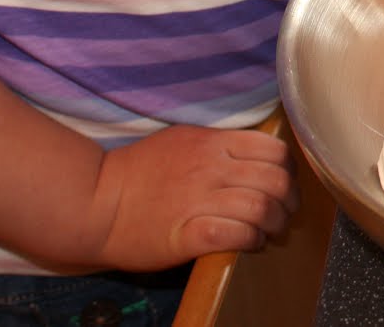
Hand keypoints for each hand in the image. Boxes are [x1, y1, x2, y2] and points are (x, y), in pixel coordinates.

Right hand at [87, 125, 299, 271]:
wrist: (94, 203)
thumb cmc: (137, 173)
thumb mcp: (182, 140)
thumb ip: (219, 144)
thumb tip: (253, 154)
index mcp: (212, 142)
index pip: (273, 149)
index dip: (288, 170)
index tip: (284, 185)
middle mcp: (211, 166)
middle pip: (275, 179)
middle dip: (289, 201)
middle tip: (283, 215)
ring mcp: (200, 199)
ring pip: (262, 206)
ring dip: (274, 224)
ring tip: (268, 233)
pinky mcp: (188, 233)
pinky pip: (237, 234)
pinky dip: (251, 240)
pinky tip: (247, 244)